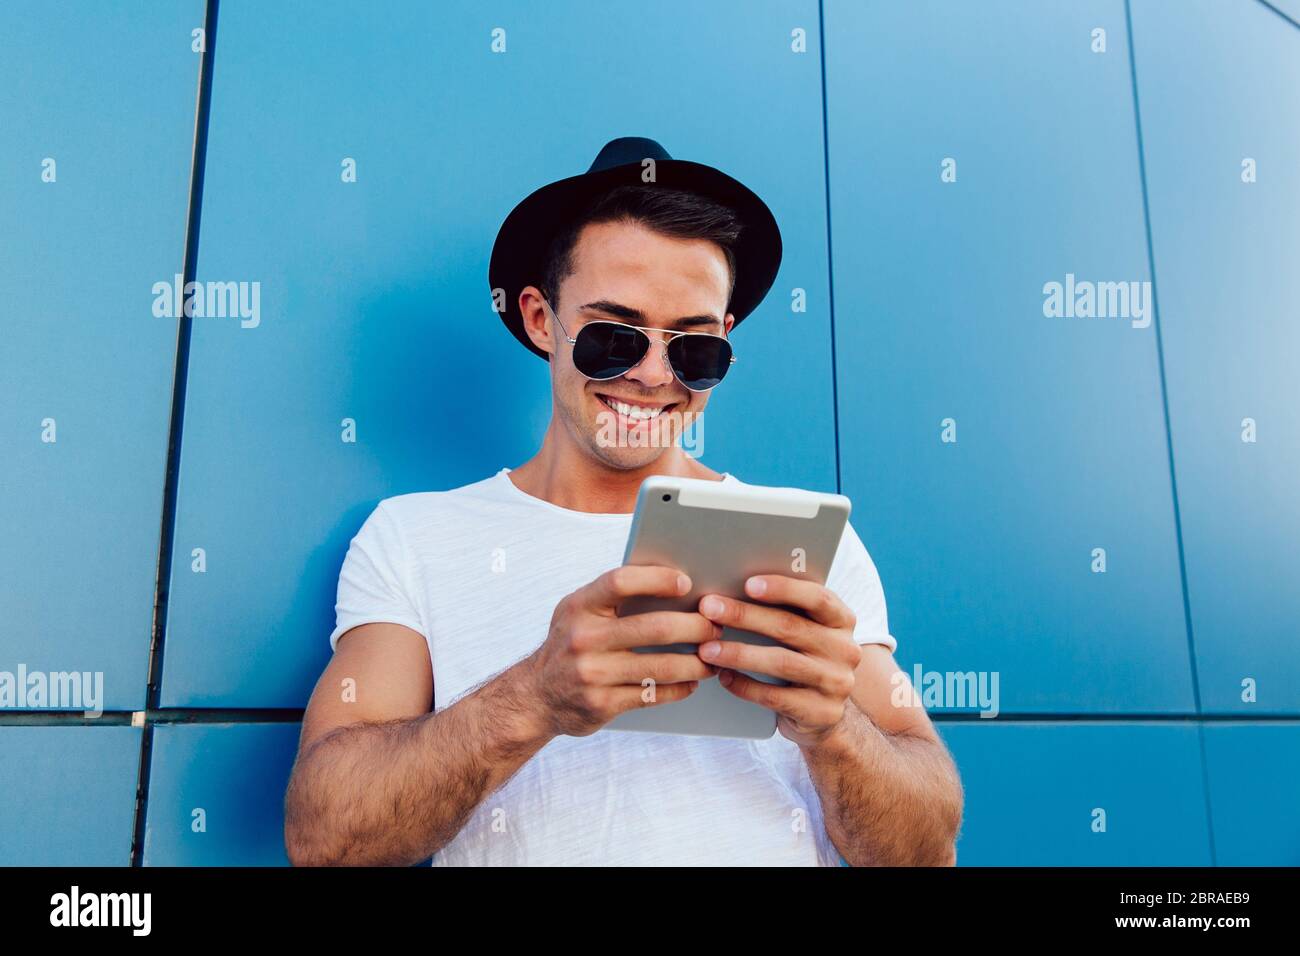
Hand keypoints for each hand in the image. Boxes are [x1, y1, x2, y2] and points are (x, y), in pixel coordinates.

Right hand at [521, 565, 720, 737]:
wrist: (535, 696)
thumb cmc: (570, 643)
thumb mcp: (578, 611)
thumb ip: (613, 596)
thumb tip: (674, 580)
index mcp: (579, 606)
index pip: (621, 582)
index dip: (658, 579)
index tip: (687, 583)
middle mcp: (583, 639)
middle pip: (654, 628)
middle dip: (696, 627)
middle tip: (716, 627)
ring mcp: (592, 674)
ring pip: (661, 667)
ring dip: (696, 663)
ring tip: (713, 658)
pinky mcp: (602, 704)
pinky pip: (654, 695)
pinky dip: (680, 688)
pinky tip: (692, 682)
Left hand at [695, 575, 860, 746]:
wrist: (825, 714)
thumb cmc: (803, 658)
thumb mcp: (806, 631)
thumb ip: (785, 610)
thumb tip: (732, 587)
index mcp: (841, 620)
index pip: (817, 597)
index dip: (783, 589)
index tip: (748, 584)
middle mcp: (845, 650)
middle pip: (790, 627)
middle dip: (744, 615)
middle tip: (708, 608)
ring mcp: (836, 683)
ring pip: (782, 662)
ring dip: (739, 653)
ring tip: (707, 649)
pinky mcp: (822, 713)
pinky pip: (776, 697)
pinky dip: (745, 686)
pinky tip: (723, 677)